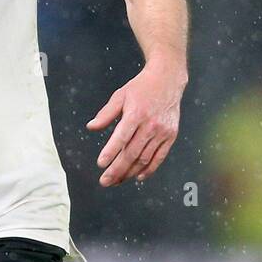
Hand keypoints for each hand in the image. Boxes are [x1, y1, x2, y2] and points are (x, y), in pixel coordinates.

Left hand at [86, 61, 184, 186]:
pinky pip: (160, 157)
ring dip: (130, 172)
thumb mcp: (120, 96)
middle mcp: (150, 124)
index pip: (121, 138)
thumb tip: (90, 127)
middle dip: (117, 169)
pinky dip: (149, 169)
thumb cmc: (140, 88)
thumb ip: (105, 113)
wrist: (168, 80)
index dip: (111, 152)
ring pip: (145, 158)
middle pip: (132, 153)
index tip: (101, 164)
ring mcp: (162, 131)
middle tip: (104, 181)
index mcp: (136, 114)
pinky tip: (138, 177)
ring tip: (117, 181)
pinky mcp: (171, 136)